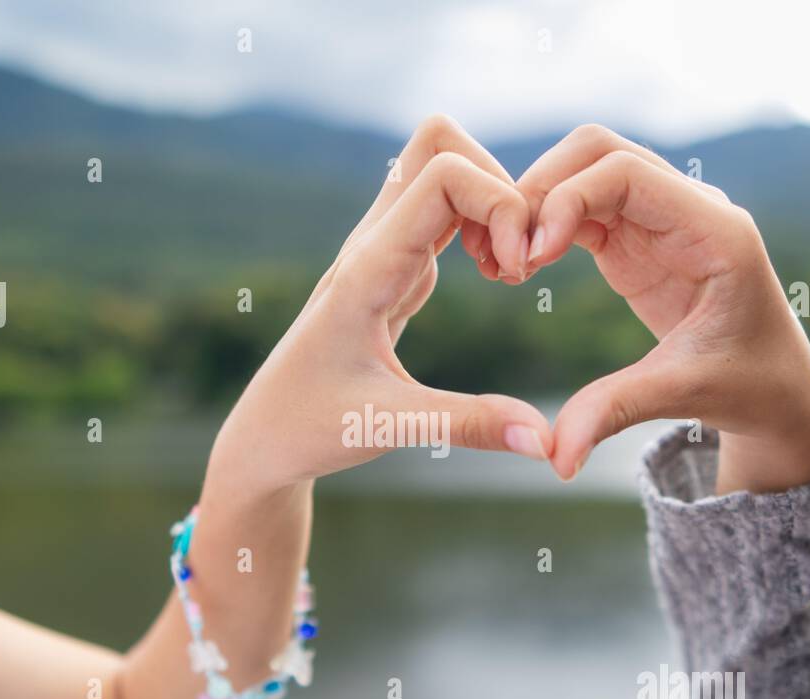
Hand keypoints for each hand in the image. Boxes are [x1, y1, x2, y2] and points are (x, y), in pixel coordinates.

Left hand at [208, 115, 552, 498]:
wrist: (263, 435)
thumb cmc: (310, 429)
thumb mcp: (390, 428)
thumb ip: (468, 425)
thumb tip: (547, 443)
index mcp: (367, 269)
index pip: (443, 174)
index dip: (499, 205)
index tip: (515, 274)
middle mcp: (371, 244)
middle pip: (439, 143)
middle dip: (499, 186)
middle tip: (515, 262)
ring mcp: (379, 250)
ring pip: (442, 169)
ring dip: (490, 205)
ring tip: (507, 273)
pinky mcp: (390, 267)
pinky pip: (441, 211)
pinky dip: (480, 227)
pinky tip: (491, 279)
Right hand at [518, 126, 809, 493]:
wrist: (775, 391)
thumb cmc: (747, 387)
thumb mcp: (681, 394)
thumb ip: (614, 411)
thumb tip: (555, 458)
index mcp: (714, 229)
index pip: (626, 172)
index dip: (567, 200)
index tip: (533, 255)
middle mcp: (687, 208)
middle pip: (597, 150)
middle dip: (540, 187)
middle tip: (505, 253)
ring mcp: (659, 219)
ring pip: (582, 170)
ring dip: (535, 203)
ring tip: (503, 262)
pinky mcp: (636, 239)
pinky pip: (578, 206)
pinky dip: (542, 224)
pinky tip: (519, 267)